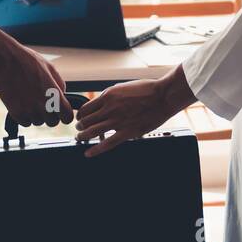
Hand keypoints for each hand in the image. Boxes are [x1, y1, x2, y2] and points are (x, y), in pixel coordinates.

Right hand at [0, 24, 71, 127]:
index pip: (67, 117)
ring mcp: (29, 111)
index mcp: (55, 94)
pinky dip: (24, 116)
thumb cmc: (27, 61)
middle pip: (52, 122)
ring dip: (36, 114)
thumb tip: (62, 96)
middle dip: (50, 114)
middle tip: (43, 103)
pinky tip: (21, 103)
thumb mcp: (50, 68)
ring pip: (38, 122)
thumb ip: (59, 84)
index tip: (61, 112)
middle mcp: (43, 105)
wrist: (5, 61)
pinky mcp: (16, 113)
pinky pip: (25, 122)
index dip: (65, 115)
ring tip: (29, 99)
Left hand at [74, 66, 195, 156]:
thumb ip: (110, 97)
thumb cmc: (146, 90)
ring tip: (81, 138)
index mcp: (108, 96)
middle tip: (79, 129)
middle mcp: (110, 108)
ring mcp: (117, 121)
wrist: (163, 96)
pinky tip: (88, 153)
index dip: (80, 116)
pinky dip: (95, 150)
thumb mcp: (122, 88)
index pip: (86, 109)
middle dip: (80, 126)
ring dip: (83, 136)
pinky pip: (107, 143)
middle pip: (86, 121)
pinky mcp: (127, 132)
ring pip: (92, 132)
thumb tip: (101, 104)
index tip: (80, 119)